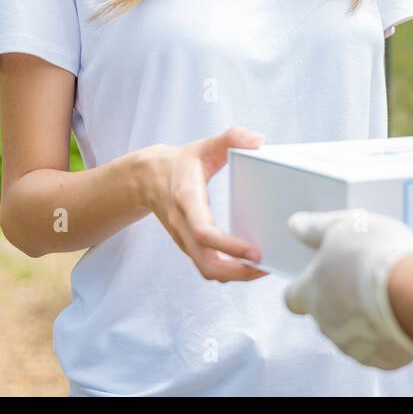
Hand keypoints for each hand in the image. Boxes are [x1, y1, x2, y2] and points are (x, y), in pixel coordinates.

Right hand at [137, 126, 267, 281]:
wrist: (147, 178)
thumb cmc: (181, 162)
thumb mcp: (205, 145)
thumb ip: (231, 137)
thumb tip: (257, 139)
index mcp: (187, 199)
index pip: (204, 231)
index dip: (228, 246)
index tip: (254, 251)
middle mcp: (183, 225)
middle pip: (206, 263)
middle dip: (237, 272)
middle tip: (264, 267)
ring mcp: (185, 239)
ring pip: (206, 270)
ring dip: (235, 276)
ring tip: (262, 269)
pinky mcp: (189, 245)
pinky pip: (207, 266)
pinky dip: (228, 272)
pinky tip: (249, 265)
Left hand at [284, 210, 412, 369]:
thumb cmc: (376, 256)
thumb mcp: (344, 226)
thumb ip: (315, 228)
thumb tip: (294, 225)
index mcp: (311, 293)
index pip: (292, 298)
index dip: (305, 288)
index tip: (322, 278)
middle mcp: (326, 324)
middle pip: (325, 315)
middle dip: (342, 301)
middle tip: (366, 280)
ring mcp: (353, 346)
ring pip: (351, 334)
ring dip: (364, 319)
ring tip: (389, 296)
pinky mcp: (380, 360)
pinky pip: (379, 348)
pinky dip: (386, 335)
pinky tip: (401, 315)